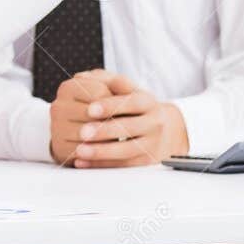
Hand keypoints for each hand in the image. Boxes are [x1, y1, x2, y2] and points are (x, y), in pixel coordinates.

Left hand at [49, 70, 187, 167]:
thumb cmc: (134, 106)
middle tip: (82, 132)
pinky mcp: (145, 162)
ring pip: (126, 150)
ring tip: (80, 150)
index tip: (90, 109)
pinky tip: (82, 161)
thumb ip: (105, 80)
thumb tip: (82, 78)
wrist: (163, 130)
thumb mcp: (126, 89)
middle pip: (129, 128)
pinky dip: (101, 165)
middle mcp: (153, 123)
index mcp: (148, 102)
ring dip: (101, 152)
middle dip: (104, 131)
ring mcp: (151, 144)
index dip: (110, 106)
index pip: (131, 102)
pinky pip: (122, 166)